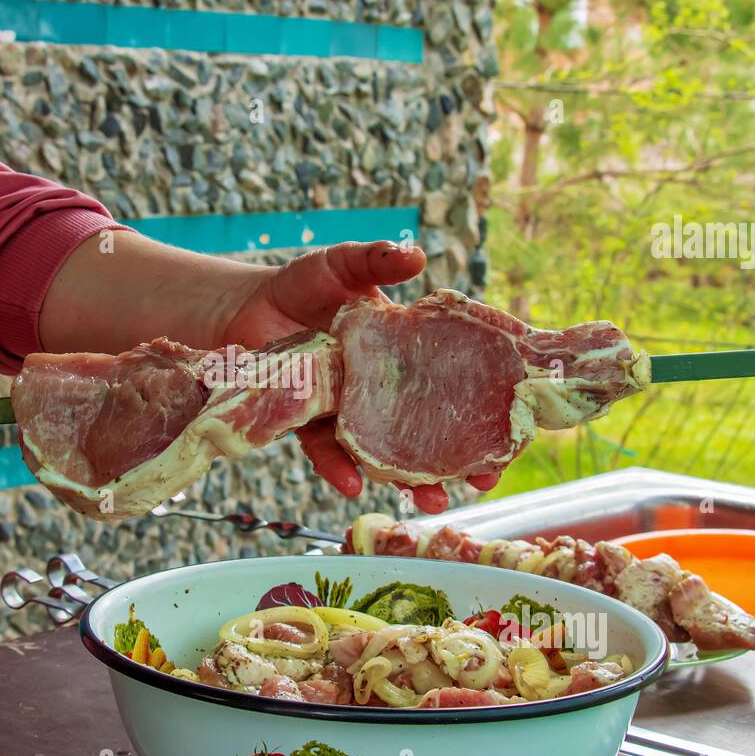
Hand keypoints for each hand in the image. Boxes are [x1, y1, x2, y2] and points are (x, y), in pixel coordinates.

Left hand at [220, 240, 499, 513]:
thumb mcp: (343, 265)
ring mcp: (349, 408)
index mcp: (403, 348)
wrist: (244, 308)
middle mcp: (383, 386)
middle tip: (483, 481)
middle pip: (429, 426)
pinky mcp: (310, 421)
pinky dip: (340, 468)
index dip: (484, 402)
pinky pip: (328, 450)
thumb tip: (416, 256)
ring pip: (386, 450)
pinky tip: (353, 484)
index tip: (511, 427)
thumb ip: (376, 260)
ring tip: (434, 500)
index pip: (455, 377)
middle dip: (458, 457)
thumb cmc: (302, 285)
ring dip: (410, 479)